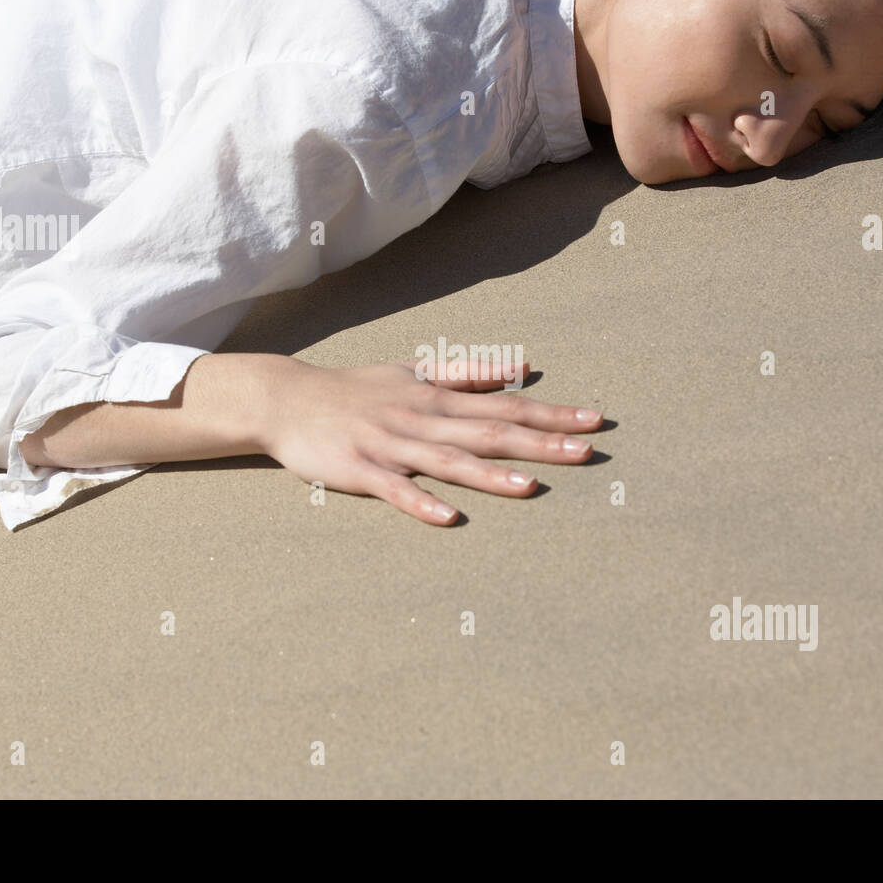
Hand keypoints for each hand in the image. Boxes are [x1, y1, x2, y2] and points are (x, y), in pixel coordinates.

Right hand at [256, 355, 602, 523]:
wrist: (288, 399)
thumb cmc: (357, 389)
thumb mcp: (414, 372)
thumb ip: (468, 372)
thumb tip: (519, 366)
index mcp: (437, 397)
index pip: (506, 404)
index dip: (551, 414)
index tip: (594, 420)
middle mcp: (421, 418)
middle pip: (489, 431)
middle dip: (540, 443)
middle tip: (587, 452)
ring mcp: (391, 445)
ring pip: (447, 461)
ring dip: (489, 475)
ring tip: (530, 488)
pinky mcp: (361, 470)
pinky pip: (395, 490)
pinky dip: (421, 502)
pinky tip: (448, 517)